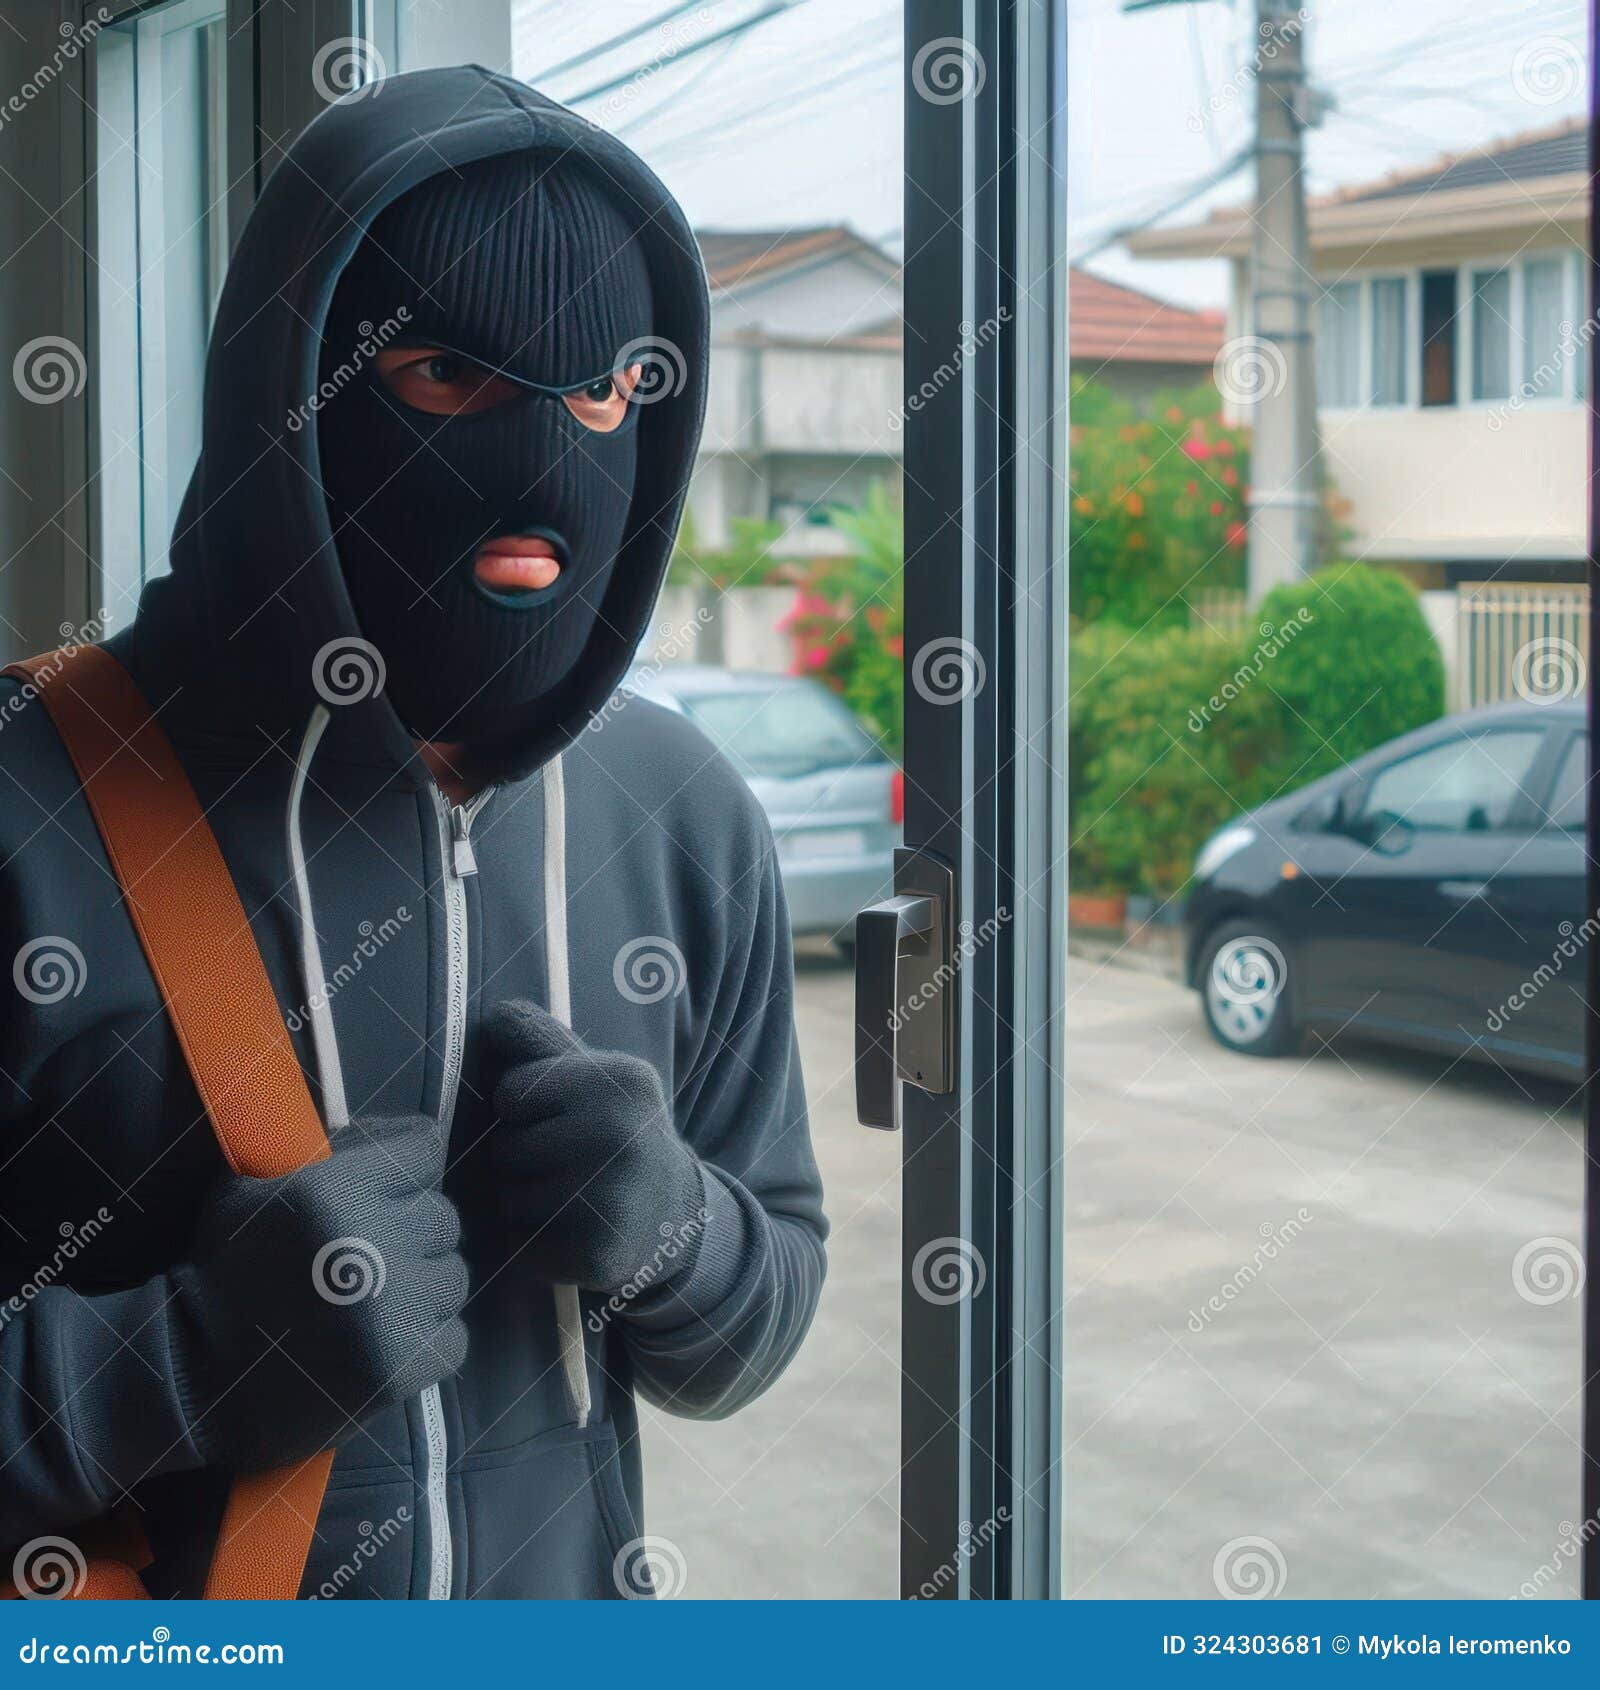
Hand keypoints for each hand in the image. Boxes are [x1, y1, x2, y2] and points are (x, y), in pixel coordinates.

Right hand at [173, 1114, 468, 1470]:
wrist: (191, 1377)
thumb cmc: (224, 1273)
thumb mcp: (255, 1186)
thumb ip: (331, 1153)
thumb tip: (398, 1134)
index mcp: (337, 1189)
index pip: (426, 1150)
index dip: (405, 1171)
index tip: (381, 1194)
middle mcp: (374, 1243)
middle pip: (442, 1216)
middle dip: (410, 1234)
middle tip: (367, 1259)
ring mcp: (395, 1308)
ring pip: (451, 1277)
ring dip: (421, 1289)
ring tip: (372, 1305)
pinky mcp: (405, 1366)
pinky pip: (452, 1338)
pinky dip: (425, 1343)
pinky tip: (381, 1345)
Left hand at [482, 1000, 704, 1293]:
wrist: (676, 1218)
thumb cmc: (615, 1135)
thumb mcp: (592, 1076)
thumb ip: (540, 1043)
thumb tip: (494, 1014)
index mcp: (619, 1080)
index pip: (511, 1092)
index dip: (522, 1109)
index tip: (561, 1119)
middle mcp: (621, 1134)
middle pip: (505, 1148)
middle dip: (521, 1159)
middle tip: (568, 1165)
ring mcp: (612, 1197)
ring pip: (508, 1200)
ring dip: (525, 1205)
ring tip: (571, 1200)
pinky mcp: (599, 1254)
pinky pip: (520, 1248)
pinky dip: (533, 1248)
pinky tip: (571, 1236)